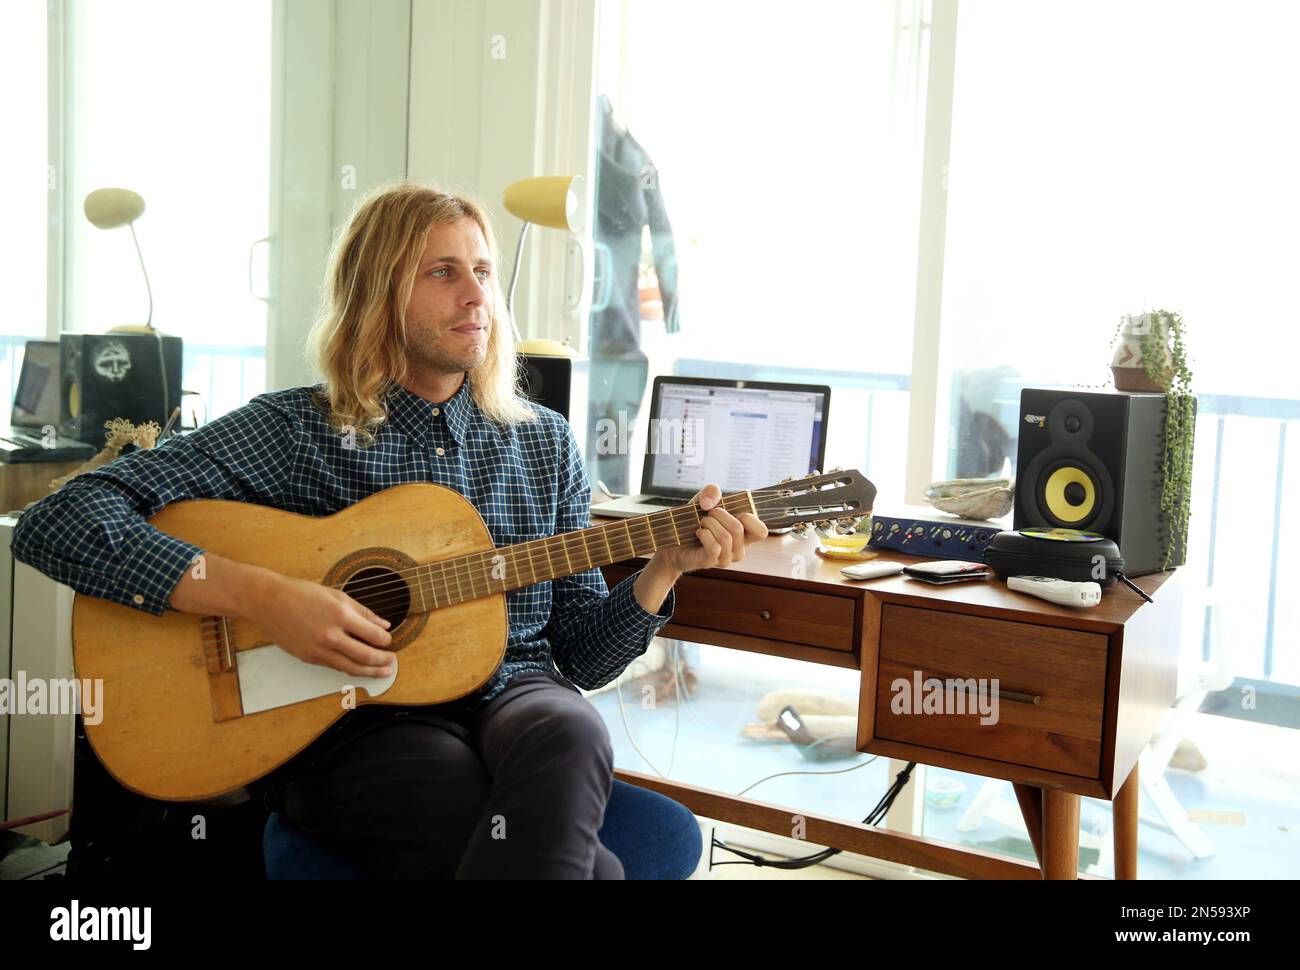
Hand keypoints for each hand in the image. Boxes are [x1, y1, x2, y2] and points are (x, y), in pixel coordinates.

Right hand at [246, 573, 394, 677]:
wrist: (268, 602)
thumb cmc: (301, 594)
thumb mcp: (336, 595)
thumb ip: (362, 612)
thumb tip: (383, 624)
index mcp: (340, 615)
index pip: (373, 635)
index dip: (385, 640)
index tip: (389, 640)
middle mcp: (330, 635)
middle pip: (365, 655)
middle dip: (383, 660)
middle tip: (392, 661)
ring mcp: (318, 649)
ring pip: (351, 667)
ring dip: (370, 671)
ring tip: (383, 671)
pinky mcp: (309, 658)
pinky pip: (335, 667)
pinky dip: (350, 668)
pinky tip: (359, 667)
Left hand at [651, 483, 768, 575]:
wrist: (672, 540)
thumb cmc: (693, 520)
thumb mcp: (703, 500)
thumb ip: (712, 492)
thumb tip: (710, 504)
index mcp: (743, 535)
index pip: (761, 532)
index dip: (751, 519)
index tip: (735, 511)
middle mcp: (737, 549)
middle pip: (738, 528)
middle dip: (719, 514)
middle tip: (707, 514)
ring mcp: (725, 558)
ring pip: (726, 538)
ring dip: (709, 523)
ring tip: (701, 523)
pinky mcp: (710, 562)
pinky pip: (714, 547)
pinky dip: (704, 534)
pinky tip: (698, 532)